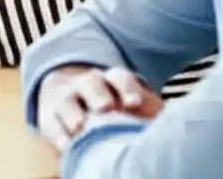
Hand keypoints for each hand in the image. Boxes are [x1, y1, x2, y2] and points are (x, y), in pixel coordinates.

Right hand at [35, 65, 163, 150]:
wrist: (69, 95)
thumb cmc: (115, 109)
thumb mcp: (136, 106)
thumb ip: (150, 113)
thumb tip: (173, 128)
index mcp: (112, 80)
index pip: (120, 77)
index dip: (127, 88)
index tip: (135, 103)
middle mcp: (87, 85)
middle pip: (91, 83)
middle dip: (98, 95)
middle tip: (105, 108)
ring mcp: (66, 99)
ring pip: (67, 101)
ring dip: (73, 113)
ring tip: (80, 127)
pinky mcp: (49, 118)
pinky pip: (51, 124)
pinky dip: (58, 135)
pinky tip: (67, 146)